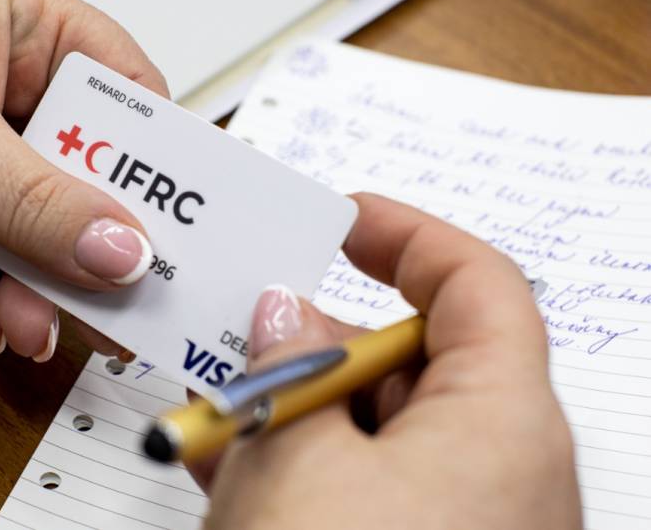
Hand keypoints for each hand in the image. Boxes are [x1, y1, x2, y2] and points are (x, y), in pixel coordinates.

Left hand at [0, 0, 166, 360]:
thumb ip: (38, 201)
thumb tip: (123, 246)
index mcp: (17, 28)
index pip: (120, 91)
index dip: (154, 156)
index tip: (182, 220)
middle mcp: (0, 91)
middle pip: (88, 173)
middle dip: (96, 239)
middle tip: (127, 292)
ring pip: (43, 232)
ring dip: (42, 284)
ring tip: (34, 322)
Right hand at [197, 193, 580, 528]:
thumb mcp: (295, 462)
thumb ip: (292, 368)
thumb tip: (284, 315)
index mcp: (504, 425)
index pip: (480, 285)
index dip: (408, 236)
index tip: (340, 219)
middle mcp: (497, 470)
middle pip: (414, 358)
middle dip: (320, 335)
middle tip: (244, 323)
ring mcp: (457, 518)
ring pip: (374, 427)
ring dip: (292, 406)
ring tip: (216, 396)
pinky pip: (360, 486)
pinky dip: (298, 461)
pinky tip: (227, 456)